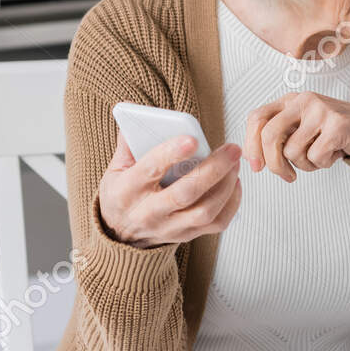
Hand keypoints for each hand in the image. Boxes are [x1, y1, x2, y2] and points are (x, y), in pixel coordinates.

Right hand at [96, 134, 242, 248]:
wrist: (120, 233)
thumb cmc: (122, 194)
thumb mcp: (115, 169)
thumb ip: (129, 143)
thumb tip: (137, 114)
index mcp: (126, 191)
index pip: (150, 170)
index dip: (171, 154)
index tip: (192, 139)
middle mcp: (148, 213)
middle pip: (185, 193)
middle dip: (212, 169)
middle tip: (231, 149)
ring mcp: (168, 228)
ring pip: (204, 211)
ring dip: (225, 186)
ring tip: (235, 163)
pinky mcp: (185, 236)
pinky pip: (216, 224)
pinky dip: (231, 203)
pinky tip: (233, 183)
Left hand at [243, 91, 349, 182]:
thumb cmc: (333, 133)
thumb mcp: (302, 129)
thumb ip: (280, 138)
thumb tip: (254, 160)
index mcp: (290, 100)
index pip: (257, 118)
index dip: (252, 145)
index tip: (257, 167)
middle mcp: (303, 100)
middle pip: (270, 135)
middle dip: (274, 164)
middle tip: (287, 176)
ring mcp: (321, 110)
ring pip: (293, 151)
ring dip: (306, 165)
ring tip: (321, 157)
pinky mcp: (338, 125)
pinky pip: (316, 157)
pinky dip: (324, 164)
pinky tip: (335, 154)